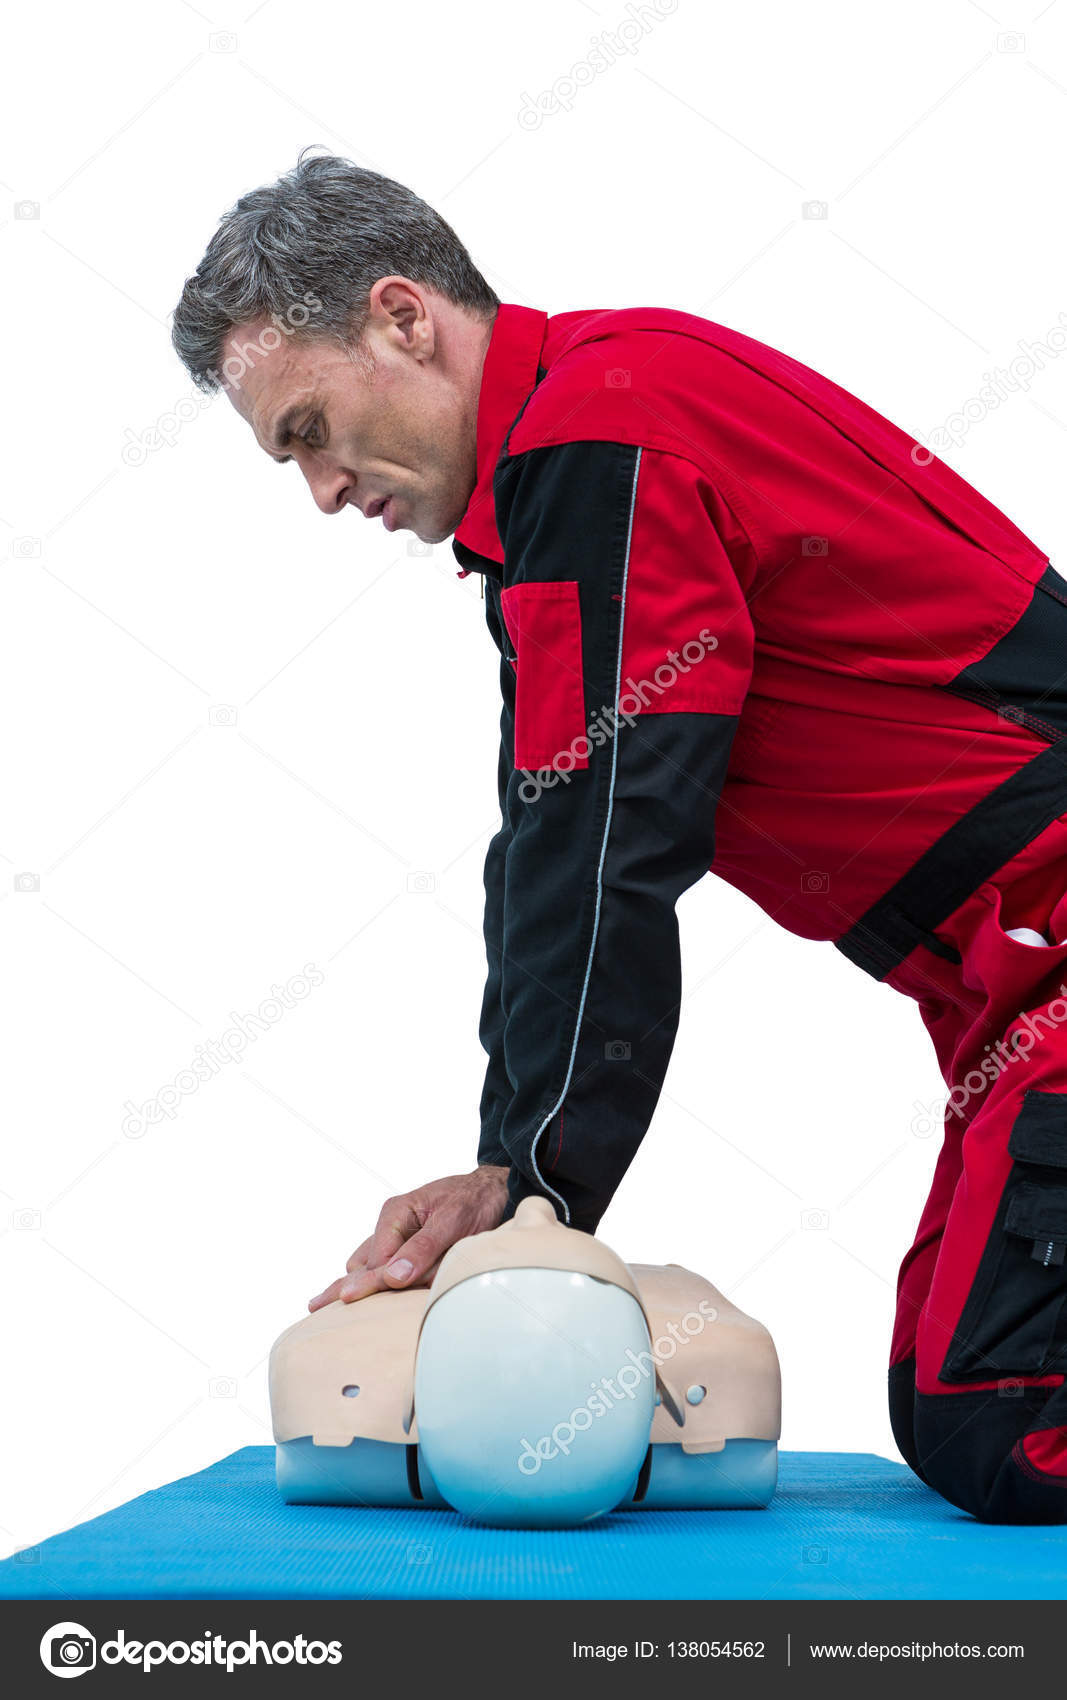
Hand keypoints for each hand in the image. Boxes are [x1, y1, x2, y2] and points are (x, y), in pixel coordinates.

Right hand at [307, 1164, 509, 1310]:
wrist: (495, 1191)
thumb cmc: (474, 1202)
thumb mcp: (452, 1222)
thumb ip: (423, 1249)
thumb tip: (392, 1278)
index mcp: (395, 1213)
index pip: (377, 1259)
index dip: (371, 1283)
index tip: (354, 1303)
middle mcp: (391, 1225)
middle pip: (362, 1262)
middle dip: (344, 1284)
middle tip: (314, 1306)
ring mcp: (398, 1236)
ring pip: (368, 1264)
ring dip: (357, 1282)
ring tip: (324, 1304)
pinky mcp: (408, 1246)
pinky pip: (382, 1264)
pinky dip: (372, 1277)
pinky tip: (356, 1289)